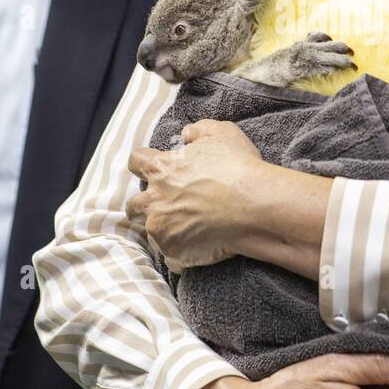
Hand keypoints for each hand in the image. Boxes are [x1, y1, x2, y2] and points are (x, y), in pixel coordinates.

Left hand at [127, 119, 268, 272]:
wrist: (254, 206)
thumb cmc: (238, 167)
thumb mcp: (221, 133)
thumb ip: (197, 130)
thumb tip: (185, 135)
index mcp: (161, 169)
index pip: (136, 162)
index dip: (143, 164)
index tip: (152, 168)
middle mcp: (154, 200)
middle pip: (133, 205)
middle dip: (144, 205)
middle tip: (165, 205)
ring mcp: (161, 229)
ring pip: (150, 233)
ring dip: (163, 230)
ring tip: (185, 230)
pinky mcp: (174, 253)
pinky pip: (170, 257)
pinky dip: (181, 254)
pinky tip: (197, 248)